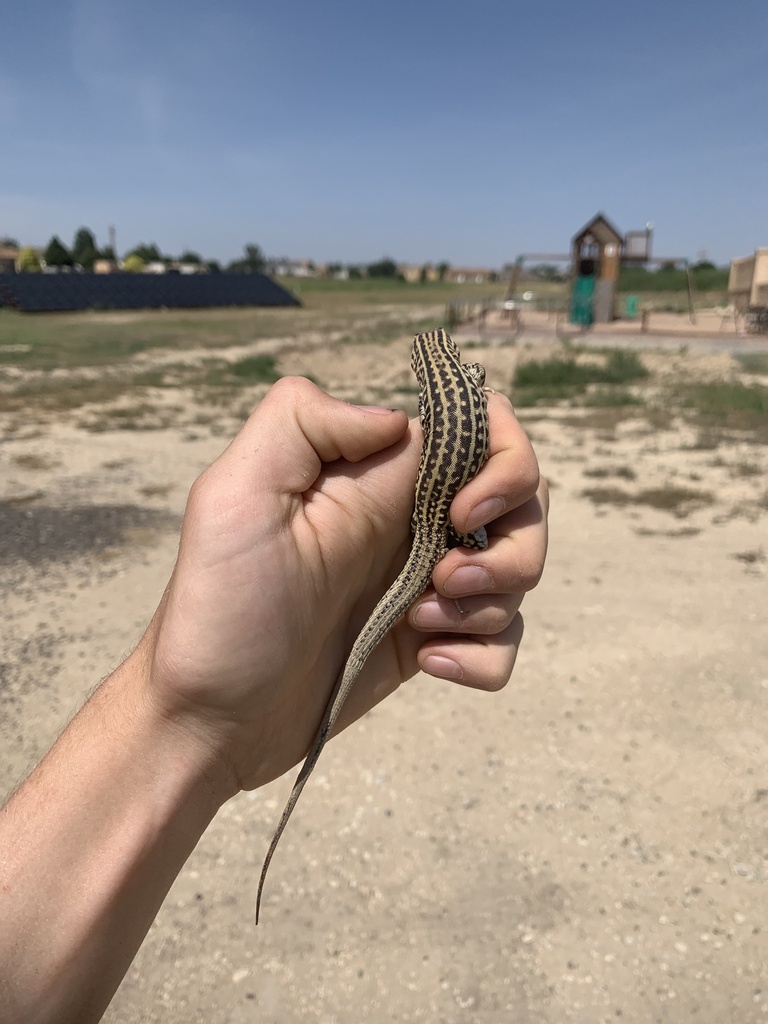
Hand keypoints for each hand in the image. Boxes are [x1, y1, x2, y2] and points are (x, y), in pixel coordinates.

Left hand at [138, 377, 546, 793]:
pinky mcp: (429, 643)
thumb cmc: (217, 606)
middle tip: (443, 579)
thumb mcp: (235, 496)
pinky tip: (427, 663)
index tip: (461, 512)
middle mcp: (411, 521)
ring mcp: (424, 584)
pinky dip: (483, 656)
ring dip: (492, 600)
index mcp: (377, 475)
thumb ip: (307, 423)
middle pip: (523, 501)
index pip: (481, 431)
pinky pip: (501, 641)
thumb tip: (401, 419)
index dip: (501, 460)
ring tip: (420, 622)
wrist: (211, 718)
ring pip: (522, 570)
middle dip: (513, 543)